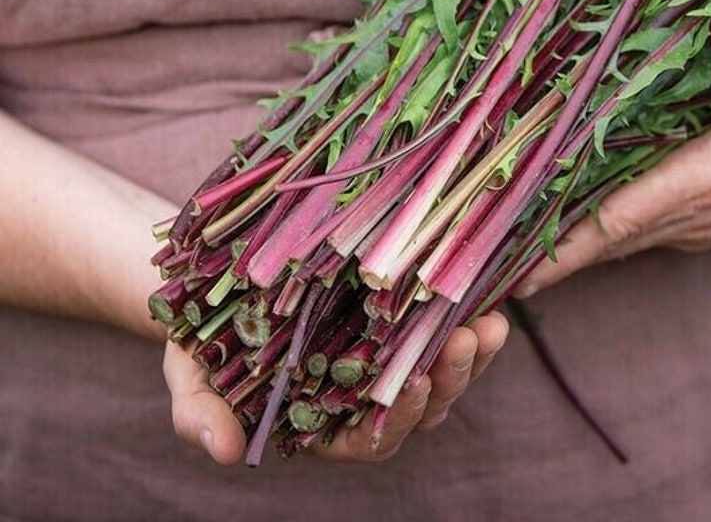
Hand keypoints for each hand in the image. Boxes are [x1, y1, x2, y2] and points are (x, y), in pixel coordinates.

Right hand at [164, 311, 509, 464]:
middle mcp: (365, 395)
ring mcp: (389, 354)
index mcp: (324, 423)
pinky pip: (446, 321)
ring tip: (492, 320)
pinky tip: (490, 287)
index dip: (398, 419)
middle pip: (423, 403)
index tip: (414, 387)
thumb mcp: (191, 373)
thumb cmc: (203, 340)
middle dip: (451, 377)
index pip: (373, 438)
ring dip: (475, 350)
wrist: (216, 284)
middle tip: (470, 339)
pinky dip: (469, 309)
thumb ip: (200, 414)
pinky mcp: (404, 312)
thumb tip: (225, 453)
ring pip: (445, 366)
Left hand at [516, 12, 710, 295]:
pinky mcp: (700, 216)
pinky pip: (633, 226)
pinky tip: (557, 210)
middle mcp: (691, 210)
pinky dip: (591, 226)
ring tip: (494, 238)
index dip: (558, 240)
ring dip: (558, 240)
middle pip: (598, 237)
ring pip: (611, 236)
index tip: (504, 261)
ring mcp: (694, 220)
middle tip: (469, 252)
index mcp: (707, 179)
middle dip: (537, 246)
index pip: (616, 217)